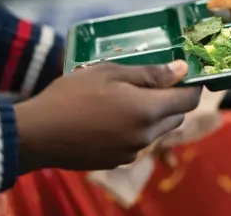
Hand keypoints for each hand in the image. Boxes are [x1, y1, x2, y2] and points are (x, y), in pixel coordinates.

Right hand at [15, 61, 200, 172]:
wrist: (38, 133)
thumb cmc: (73, 94)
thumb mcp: (111, 73)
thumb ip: (150, 73)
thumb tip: (181, 69)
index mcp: (148, 111)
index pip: (188, 100)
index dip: (192, 86)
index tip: (185, 76)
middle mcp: (146, 136)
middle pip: (176, 117)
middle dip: (173, 100)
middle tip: (152, 84)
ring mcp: (132, 152)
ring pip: (156, 131)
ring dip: (153, 116)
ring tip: (127, 101)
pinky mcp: (117, 161)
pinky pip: (138, 143)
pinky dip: (136, 130)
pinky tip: (112, 121)